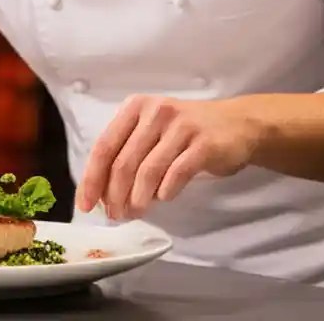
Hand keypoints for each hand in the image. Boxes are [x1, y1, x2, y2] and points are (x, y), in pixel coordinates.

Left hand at [75, 95, 262, 219]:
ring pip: (148, 170)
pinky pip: (176, 173)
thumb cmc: (187, 133)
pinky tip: (164, 198)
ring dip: (138, 198)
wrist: (238, 124)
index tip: (85, 205)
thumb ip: (128, 154)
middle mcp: (155, 111)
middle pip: (123, 162)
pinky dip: (166, 191)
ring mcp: (181, 126)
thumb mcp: (152, 133)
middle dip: (114, 195)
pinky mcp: (203, 143)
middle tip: (115, 215)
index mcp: (135, 107)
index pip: (104, 146)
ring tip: (136, 212)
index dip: (91, 179)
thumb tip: (103, 194)